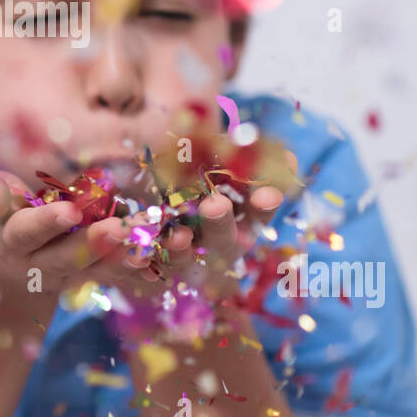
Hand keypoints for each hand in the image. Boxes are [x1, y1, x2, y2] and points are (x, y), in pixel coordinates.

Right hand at [0, 169, 169, 306]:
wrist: (0, 262)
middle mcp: (39, 265)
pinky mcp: (92, 275)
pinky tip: (170, 252)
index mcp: (8, 242)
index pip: (24, 234)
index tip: (68, 211)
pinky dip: (144, 265)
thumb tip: (2, 195)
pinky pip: (119, 272)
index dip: (45, 224)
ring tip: (152, 240)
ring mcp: (68, 275)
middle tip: (122, 229)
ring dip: (126, 256)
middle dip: (95, 244)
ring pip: (98, 269)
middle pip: (67, 258)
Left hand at [136, 146, 298, 307]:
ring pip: (186, 257)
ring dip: (181, 248)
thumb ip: (240, 155)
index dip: (265, 204)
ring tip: (177, 235)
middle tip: (214, 205)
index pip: (259, 212)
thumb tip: (280, 149)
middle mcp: (218, 242)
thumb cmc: (202, 179)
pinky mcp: (155, 266)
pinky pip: (147, 267)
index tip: (269, 193)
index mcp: (240, 217)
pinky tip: (136, 252)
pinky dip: (142, 261)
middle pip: (224, 238)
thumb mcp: (220, 163)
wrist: (163, 213)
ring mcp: (188, 257)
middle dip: (220, 223)